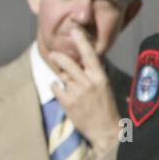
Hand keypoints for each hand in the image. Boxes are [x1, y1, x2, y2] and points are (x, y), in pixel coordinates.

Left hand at [45, 27, 121, 153]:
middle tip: (53, 53)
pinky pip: (56, 87)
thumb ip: (88, 75)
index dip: (81, 40)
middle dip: (58, 56)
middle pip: (68, 62)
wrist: (106, 131)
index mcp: (100, 77)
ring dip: (61, 75)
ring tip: (64, 79)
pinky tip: (63, 92)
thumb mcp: (101, 87)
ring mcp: (78, 92)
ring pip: (62, 75)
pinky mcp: (68, 102)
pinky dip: (57, 88)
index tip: (74, 29)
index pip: (90, 55)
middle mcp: (89, 82)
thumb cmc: (104, 107)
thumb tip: (72, 63)